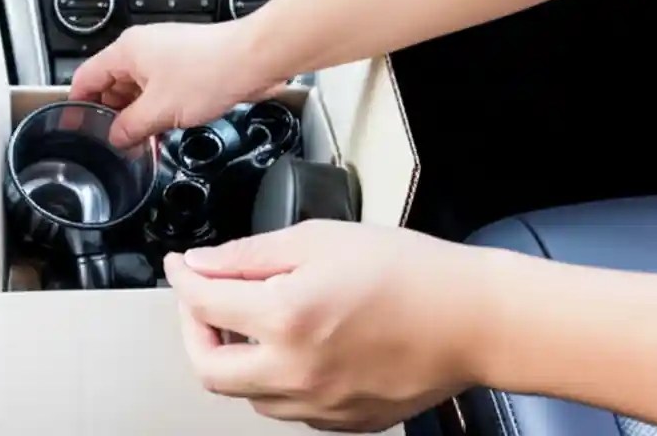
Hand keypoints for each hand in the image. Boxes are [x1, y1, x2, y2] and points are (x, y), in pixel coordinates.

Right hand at [69, 20, 283, 147]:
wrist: (254, 59)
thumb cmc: (212, 69)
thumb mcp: (160, 110)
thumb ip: (131, 128)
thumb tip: (117, 138)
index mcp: (127, 51)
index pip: (86, 77)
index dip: (78, 104)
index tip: (77, 126)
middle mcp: (143, 48)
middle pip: (111, 84)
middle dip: (112, 115)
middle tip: (115, 142)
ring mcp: (165, 56)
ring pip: (137, 89)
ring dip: (137, 115)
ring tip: (141, 141)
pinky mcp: (185, 65)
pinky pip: (160, 90)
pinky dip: (157, 109)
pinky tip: (162, 129)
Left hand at [164, 220, 498, 432]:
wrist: (476, 318)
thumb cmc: (411, 272)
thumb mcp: (320, 239)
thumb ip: (249, 255)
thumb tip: (202, 264)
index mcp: (285, 318)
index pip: (202, 303)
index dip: (182, 279)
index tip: (180, 266)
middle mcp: (295, 371)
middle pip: (208, 369)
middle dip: (193, 331)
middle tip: (203, 301)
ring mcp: (319, 404)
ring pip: (245, 393)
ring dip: (233, 357)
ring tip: (251, 320)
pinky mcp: (343, 421)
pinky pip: (286, 407)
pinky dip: (273, 378)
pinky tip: (290, 346)